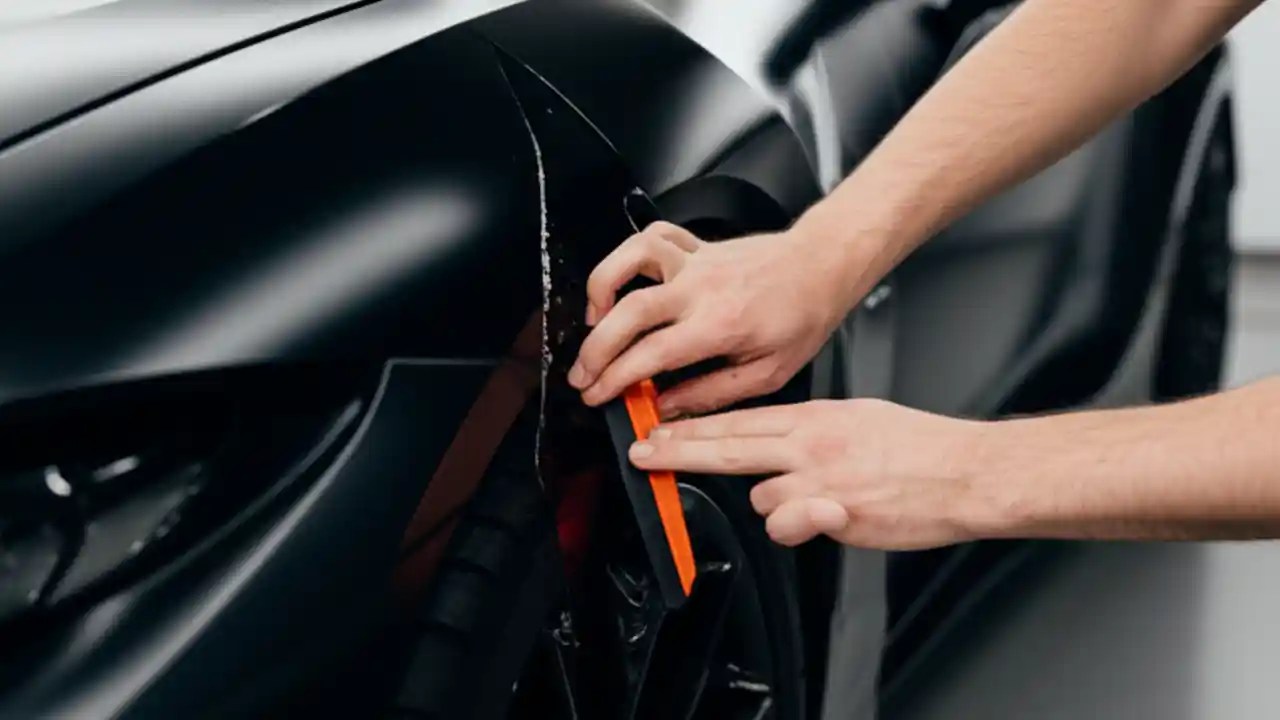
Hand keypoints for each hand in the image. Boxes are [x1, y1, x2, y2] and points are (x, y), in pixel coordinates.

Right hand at [569, 222, 857, 417]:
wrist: (821, 266)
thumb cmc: (801, 317)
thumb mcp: (768, 374)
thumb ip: (711, 393)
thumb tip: (666, 407)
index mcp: (720, 326)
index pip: (651, 354)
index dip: (615, 378)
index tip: (596, 395)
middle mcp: (701, 289)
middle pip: (628, 311)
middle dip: (594, 347)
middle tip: (581, 374)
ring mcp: (696, 262)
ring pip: (632, 258)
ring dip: (602, 286)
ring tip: (593, 318)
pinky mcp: (696, 247)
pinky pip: (653, 236)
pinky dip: (628, 254)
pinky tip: (623, 280)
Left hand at [627, 399, 992, 549]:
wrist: (964, 471)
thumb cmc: (919, 448)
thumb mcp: (857, 419)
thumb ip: (811, 433)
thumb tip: (779, 441)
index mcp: (815, 417)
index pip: (739, 417)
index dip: (692, 424)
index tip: (658, 427)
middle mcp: (810, 444)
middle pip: (728, 445)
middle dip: (677, 449)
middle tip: (642, 452)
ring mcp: (818, 480)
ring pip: (761, 496)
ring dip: (773, 501)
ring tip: (816, 498)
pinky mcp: (832, 515)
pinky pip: (789, 526)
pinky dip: (798, 527)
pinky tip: (829, 518)